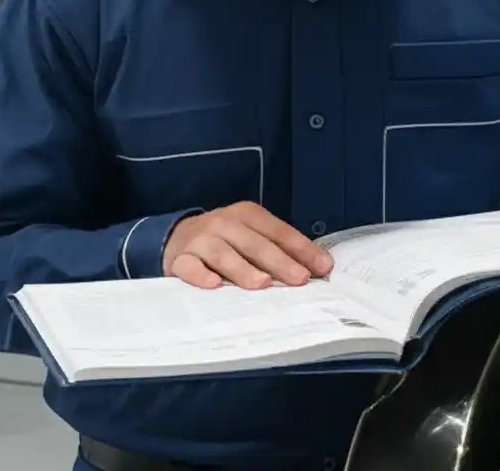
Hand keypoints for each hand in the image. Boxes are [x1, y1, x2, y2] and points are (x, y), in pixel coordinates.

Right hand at [162, 202, 333, 289]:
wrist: (176, 239)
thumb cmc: (225, 242)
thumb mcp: (251, 236)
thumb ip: (279, 249)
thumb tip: (319, 269)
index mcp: (246, 214)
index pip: (278, 231)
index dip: (301, 249)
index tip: (323, 268)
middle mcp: (224, 223)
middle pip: (254, 244)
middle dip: (279, 261)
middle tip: (299, 279)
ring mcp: (200, 240)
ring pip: (223, 254)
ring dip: (243, 269)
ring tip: (262, 284)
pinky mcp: (180, 259)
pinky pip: (190, 267)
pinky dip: (201, 275)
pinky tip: (214, 285)